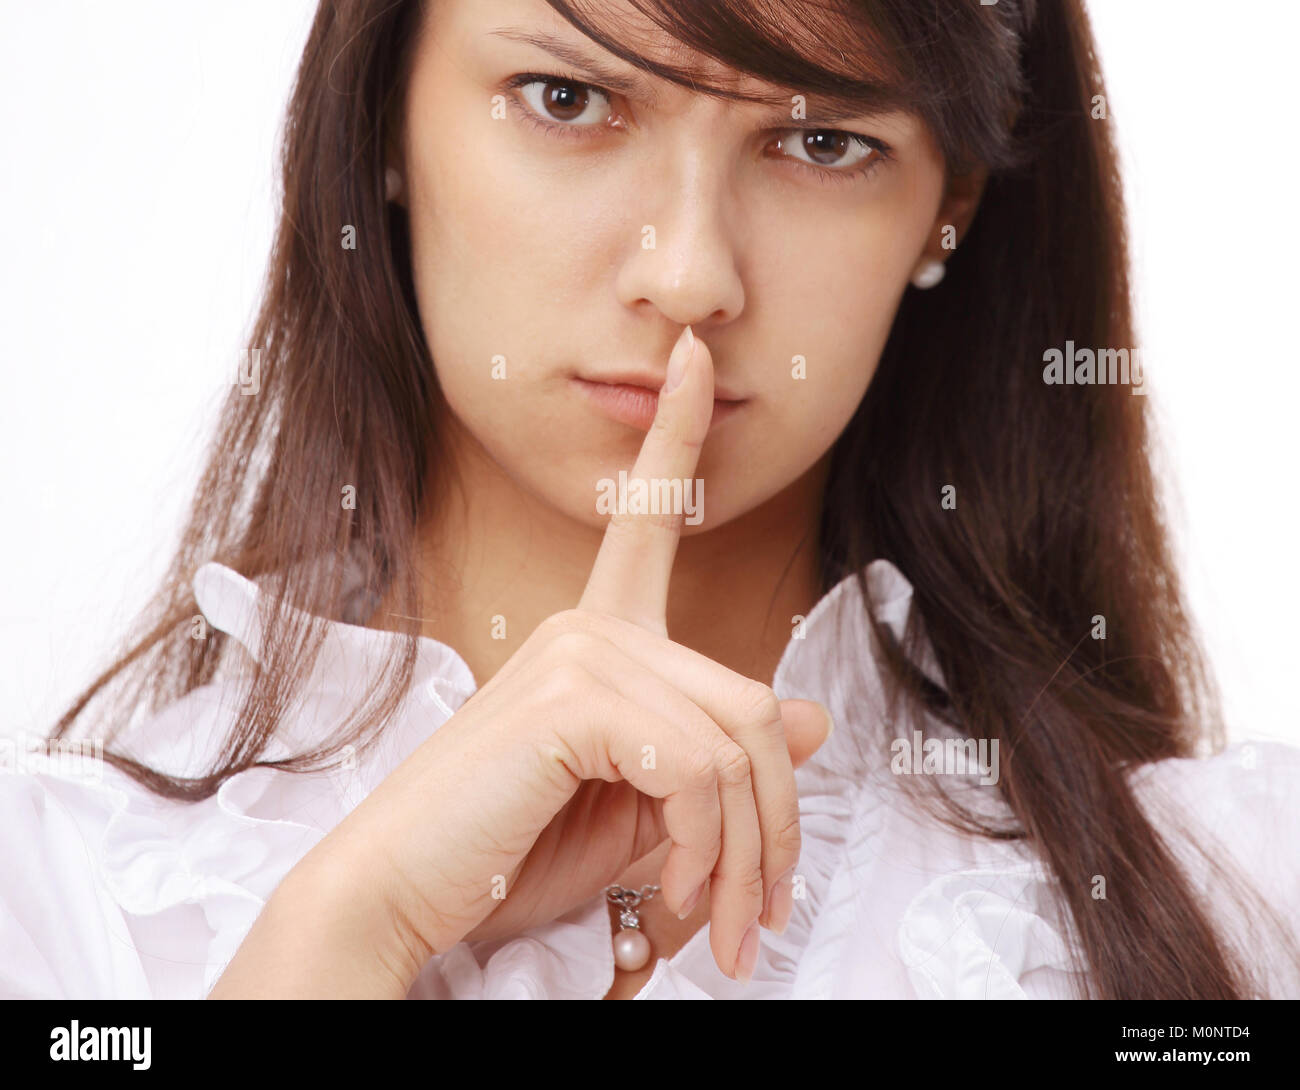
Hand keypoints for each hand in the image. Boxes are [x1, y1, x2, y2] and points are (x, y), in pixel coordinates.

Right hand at [217, 325, 831, 994]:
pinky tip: (668, 886)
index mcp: (601, 636)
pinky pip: (697, 771)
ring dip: (742, 853)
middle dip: (774, 825)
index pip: (649, 520)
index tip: (696, 357)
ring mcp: (583, 651)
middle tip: (757, 914)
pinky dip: (701, 846)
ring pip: (739, 748)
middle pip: (754, 706)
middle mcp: (593, 625)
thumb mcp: (637, 808)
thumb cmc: (507, 848)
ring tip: (718, 921)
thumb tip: (811, 718)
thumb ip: (715, 760)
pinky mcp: (575, 696)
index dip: (678, 436)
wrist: (404, 894)